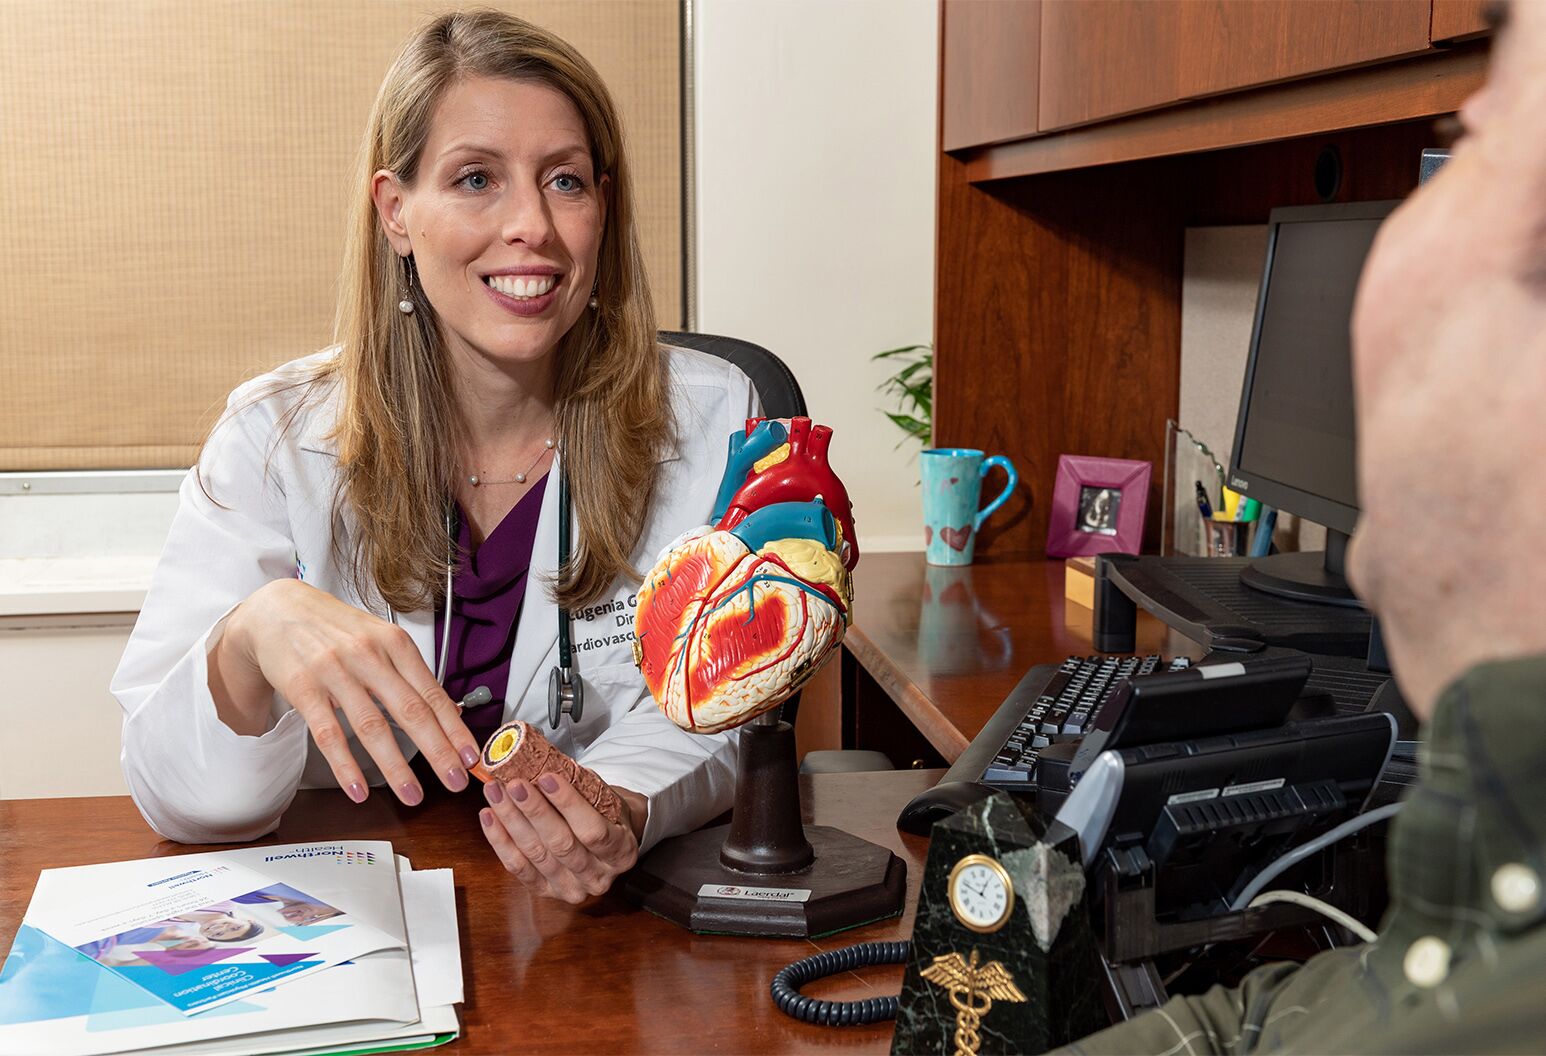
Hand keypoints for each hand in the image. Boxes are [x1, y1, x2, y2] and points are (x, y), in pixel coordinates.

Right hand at [208, 578, 480, 805]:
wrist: (279, 610)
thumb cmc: (337, 629)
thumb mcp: (380, 639)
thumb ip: (409, 674)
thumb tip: (447, 713)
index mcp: (395, 644)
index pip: (433, 694)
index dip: (455, 729)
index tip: (472, 757)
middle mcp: (369, 655)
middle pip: (411, 711)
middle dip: (438, 751)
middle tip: (456, 781)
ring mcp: (335, 671)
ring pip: (372, 726)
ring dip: (396, 766)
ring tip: (413, 795)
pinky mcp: (304, 687)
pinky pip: (328, 733)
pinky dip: (346, 765)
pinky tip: (359, 789)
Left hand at [478, 772, 647, 903]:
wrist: (605, 843)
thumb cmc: (604, 815)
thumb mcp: (605, 799)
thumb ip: (581, 786)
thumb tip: (545, 761)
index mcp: (621, 853)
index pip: (593, 831)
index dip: (568, 804)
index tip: (547, 777)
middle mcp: (597, 877)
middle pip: (561, 844)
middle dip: (534, 810)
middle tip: (514, 783)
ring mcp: (570, 889)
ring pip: (535, 854)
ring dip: (511, 820)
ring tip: (496, 793)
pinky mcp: (545, 892)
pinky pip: (517, 868)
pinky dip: (499, 841)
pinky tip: (489, 816)